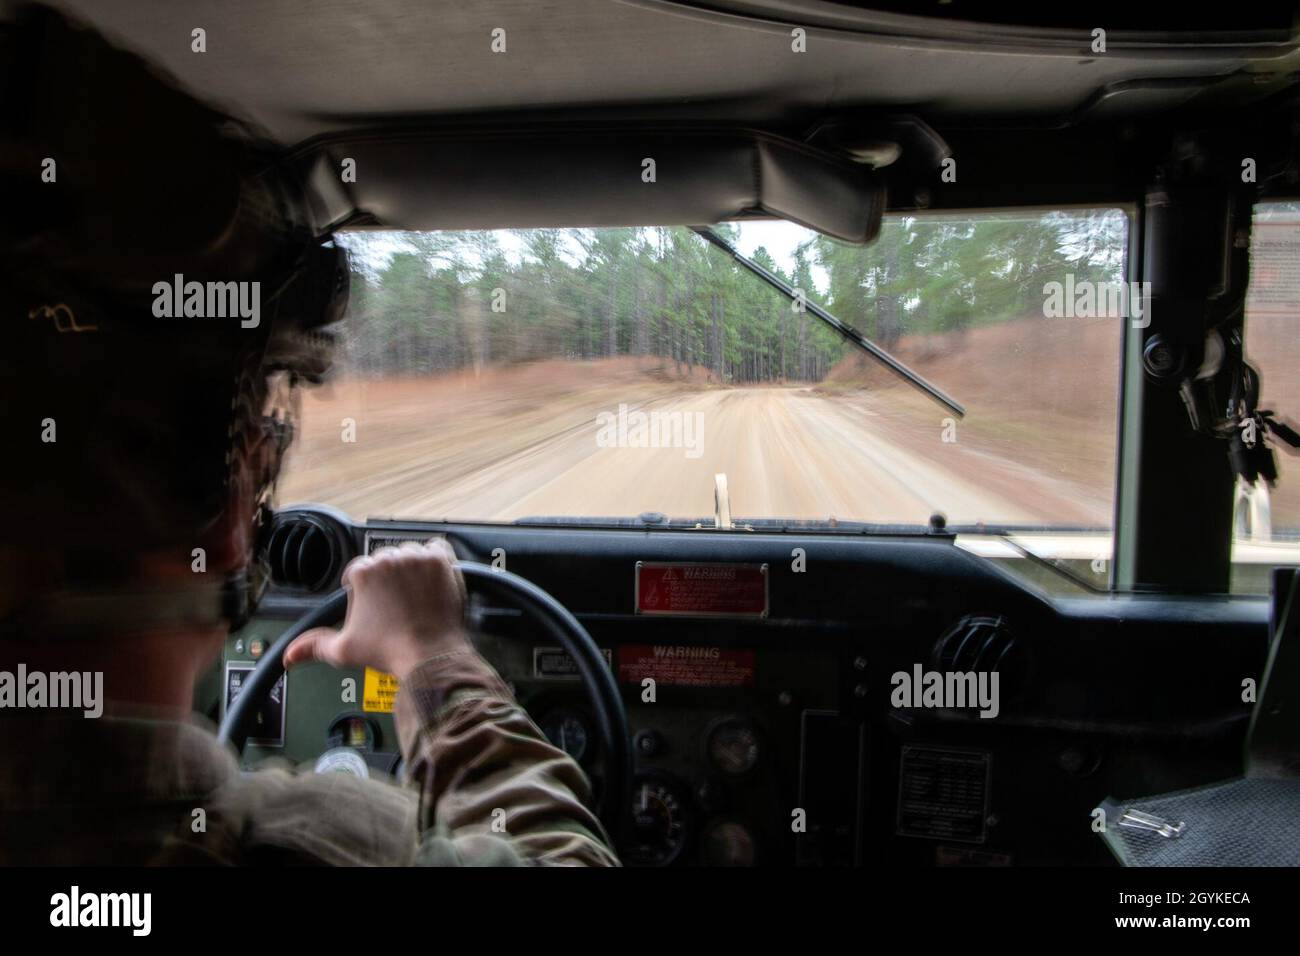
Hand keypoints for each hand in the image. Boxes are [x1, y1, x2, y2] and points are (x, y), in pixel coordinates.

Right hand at [283, 538, 470, 679]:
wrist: (430, 656)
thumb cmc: (389, 650)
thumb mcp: (343, 650)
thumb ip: (314, 645)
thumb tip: (290, 654)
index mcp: (362, 573)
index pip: (358, 570)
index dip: (362, 589)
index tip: (372, 604)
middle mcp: (388, 559)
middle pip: (384, 561)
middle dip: (387, 579)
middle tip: (394, 603)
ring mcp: (417, 559)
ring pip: (409, 553)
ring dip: (410, 568)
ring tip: (412, 593)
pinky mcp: (441, 562)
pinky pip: (436, 548)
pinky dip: (433, 558)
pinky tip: (430, 577)